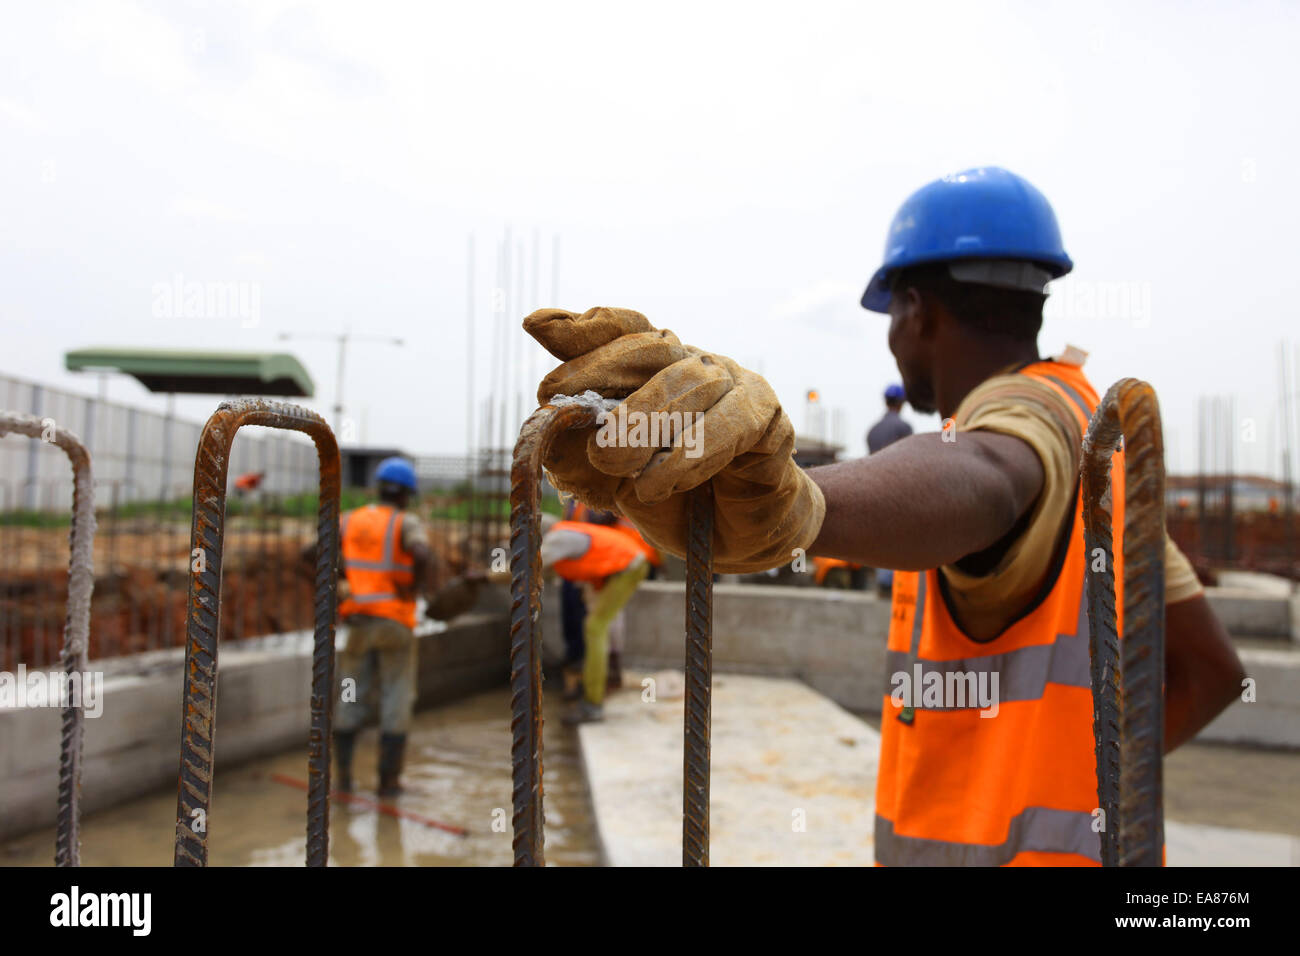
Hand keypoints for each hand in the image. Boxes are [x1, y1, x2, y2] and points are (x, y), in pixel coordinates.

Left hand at [525, 307, 824, 572]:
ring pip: (688, 383)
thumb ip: (581, 456)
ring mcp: (735, 386)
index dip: (585, 328)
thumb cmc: (677, 501)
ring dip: (642, 423)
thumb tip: (548, 433)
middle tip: (558, 404)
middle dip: (599, 371)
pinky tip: (659, 483)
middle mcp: (696, 366)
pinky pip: (729, 424)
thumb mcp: (613, 482)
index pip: (624, 332)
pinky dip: (689, 454)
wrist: (739, 541)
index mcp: (657, 372)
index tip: (537, 326)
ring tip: (611, 463)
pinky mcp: (767, 420)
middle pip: (649, 348)